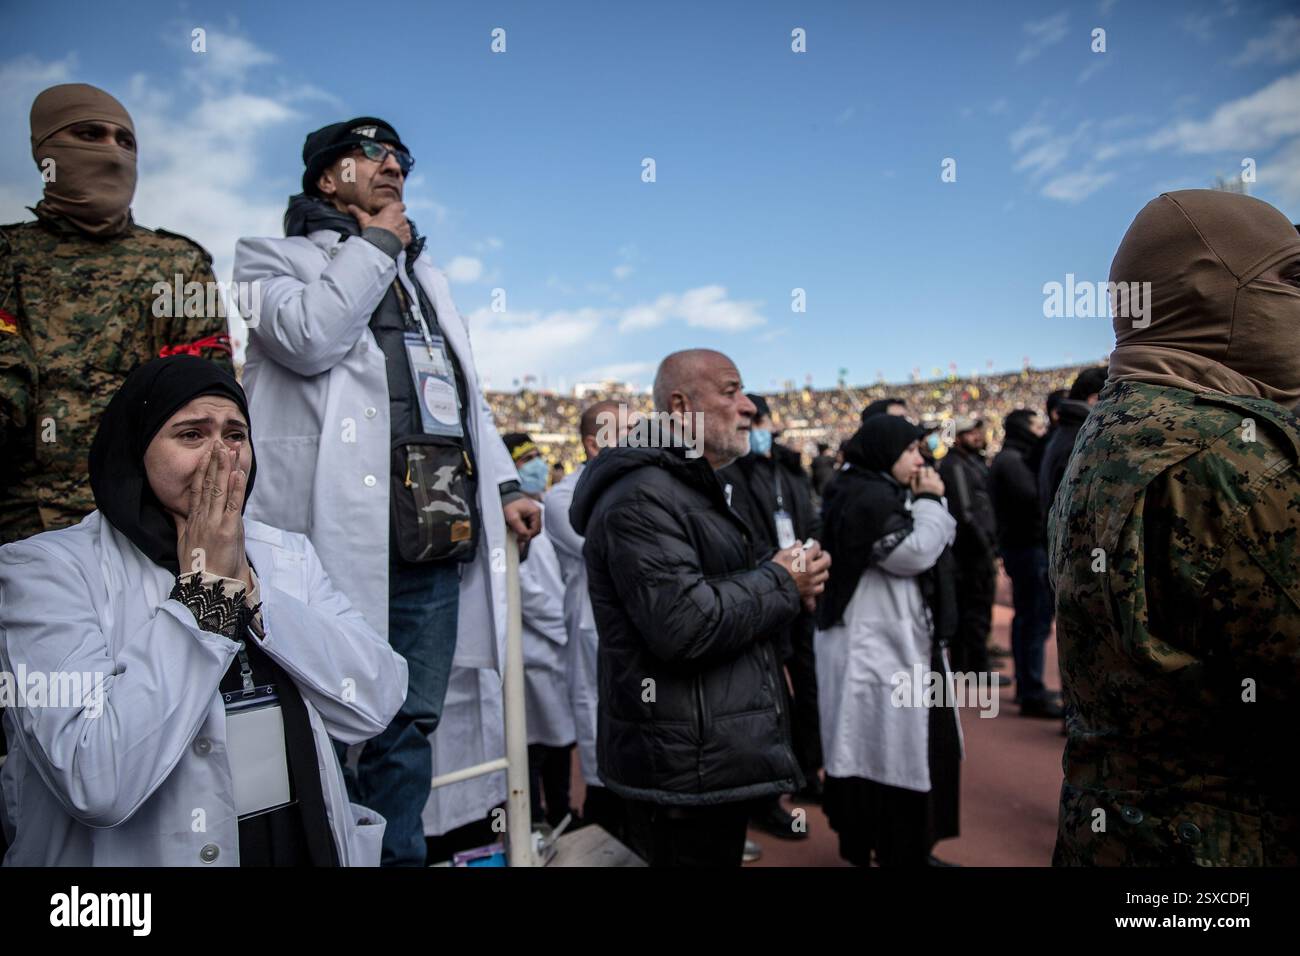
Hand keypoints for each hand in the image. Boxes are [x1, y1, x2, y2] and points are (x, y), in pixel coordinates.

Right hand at [175, 439, 249, 586]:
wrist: (208, 586)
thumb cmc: (198, 566)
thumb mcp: (183, 542)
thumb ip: (179, 522)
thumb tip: (171, 508)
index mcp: (193, 519)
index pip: (197, 488)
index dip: (202, 469)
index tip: (206, 453)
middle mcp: (202, 517)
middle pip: (208, 484)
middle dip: (214, 462)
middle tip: (219, 442)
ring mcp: (215, 521)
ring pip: (220, 489)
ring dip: (226, 468)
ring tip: (230, 449)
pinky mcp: (228, 528)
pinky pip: (232, 504)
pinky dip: (235, 487)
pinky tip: (237, 472)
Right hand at [348, 200, 410, 246]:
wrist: (380, 246)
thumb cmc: (373, 230)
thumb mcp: (364, 220)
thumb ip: (358, 212)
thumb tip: (349, 207)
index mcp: (393, 209)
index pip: (400, 205)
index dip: (397, 208)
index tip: (393, 211)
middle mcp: (402, 217)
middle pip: (402, 216)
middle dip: (397, 220)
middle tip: (388, 225)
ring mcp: (406, 228)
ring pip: (405, 226)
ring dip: (400, 229)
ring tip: (391, 234)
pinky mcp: (408, 238)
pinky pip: (407, 236)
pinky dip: (403, 238)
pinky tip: (395, 240)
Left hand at [503, 497, 541, 558]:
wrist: (505, 496)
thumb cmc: (509, 504)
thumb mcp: (513, 518)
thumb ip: (520, 529)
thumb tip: (526, 539)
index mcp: (536, 512)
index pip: (536, 530)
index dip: (528, 536)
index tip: (520, 540)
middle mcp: (538, 512)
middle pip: (536, 530)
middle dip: (527, 535)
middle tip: (519, 539)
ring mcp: (535, 513)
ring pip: (533, 528)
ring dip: (526, 532)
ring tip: (518, 534)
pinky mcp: (531, 514)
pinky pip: (530, 525)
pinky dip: (525, 528)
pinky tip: (519, 529)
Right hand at [771, 540, 830, 611]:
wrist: (772, 586)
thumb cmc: (776, 569)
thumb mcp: (783, 554)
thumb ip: (793, 548)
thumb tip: (799, 544)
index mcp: (805, 559)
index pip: (816, 548)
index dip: (815, 544)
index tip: (813, 544)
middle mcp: (811, 570)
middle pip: (826, 561)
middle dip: (825, 556)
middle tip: (821, 555)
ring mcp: (811, 581)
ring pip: (825, 575)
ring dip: (822, 570)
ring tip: (818, 568)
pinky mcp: (809, 591)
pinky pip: (820, 587)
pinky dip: (819, 584)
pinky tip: (815, 581)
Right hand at [911, 465, 944, 497]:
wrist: (929, 504)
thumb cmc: (921, 497)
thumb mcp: (914, 489)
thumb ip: (913, 480)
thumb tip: (914, 474)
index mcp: (923, 481)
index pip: (923, 469)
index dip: (922, 470)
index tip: (921, 472)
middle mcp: (931, 481)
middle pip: (930, 469)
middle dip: (928, 471)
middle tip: (926, 474)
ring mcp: (937, 483)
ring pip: (936, 474)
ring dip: (933, 476)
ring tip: (931, 480)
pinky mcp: (941, 486)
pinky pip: (939, 480)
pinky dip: (937, 481)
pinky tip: (934, 485)